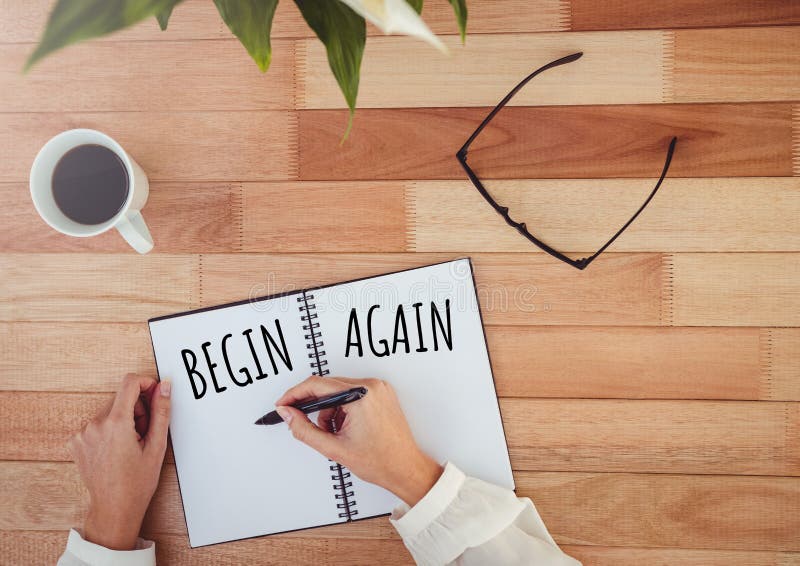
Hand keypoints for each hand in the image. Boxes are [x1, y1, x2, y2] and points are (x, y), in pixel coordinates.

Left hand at [68, 374, 170, 549]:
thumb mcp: (156, 446)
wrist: (114, 508)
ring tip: (131, 444)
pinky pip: (98, 423)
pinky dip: (110, 429)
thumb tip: (164, 387)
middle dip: (138, 409)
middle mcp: (95, 424)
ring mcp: (83, 433)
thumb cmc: (136, 483)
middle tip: (146, 433)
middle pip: (122, 398)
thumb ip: (161, 411)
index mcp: (116, 423)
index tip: (155, 393)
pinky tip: (117, 449)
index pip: (130, 383)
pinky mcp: (77, 441)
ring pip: (110, 411)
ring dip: (124, 419)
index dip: (146, 383)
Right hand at [275, 376, 442, 505]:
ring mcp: (378, 389)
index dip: (295, 395)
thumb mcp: (333, 448)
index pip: (317, 385)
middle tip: (306, 426)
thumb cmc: (380, 461)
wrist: (406, 469)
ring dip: (330, 411)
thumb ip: (304, 430)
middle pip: (328, 387)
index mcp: (361, 395)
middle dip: (315, 408)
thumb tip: (288, 415)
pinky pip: (352, 395)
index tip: (284, 404)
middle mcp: (371, 386)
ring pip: (339, 392)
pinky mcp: (381, 394)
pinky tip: (346, 428)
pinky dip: (343, 410)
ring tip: (336, 434)